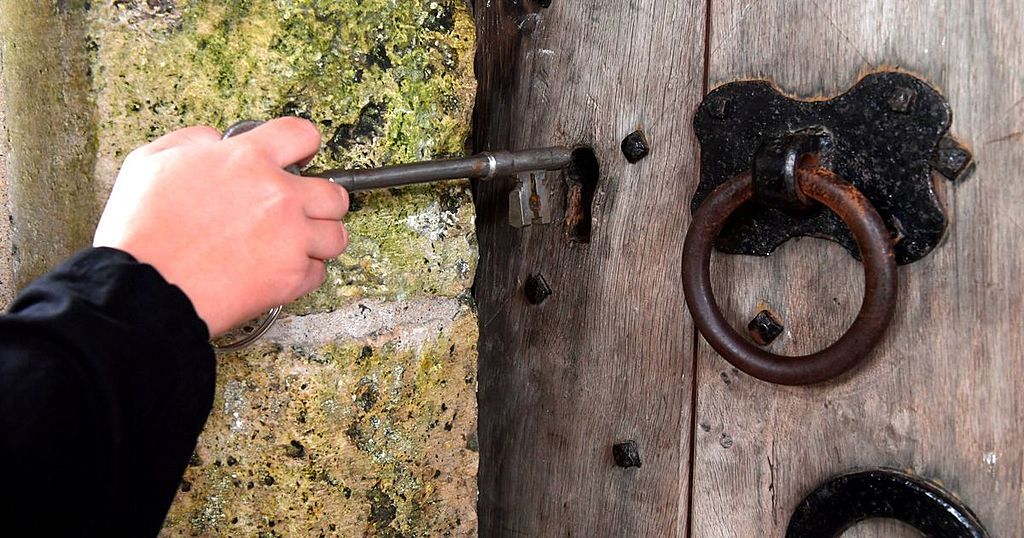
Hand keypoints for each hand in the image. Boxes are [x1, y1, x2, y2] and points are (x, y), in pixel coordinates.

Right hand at [93, 117, 348, 335]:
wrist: (143, 289)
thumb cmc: (141, 232)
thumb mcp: (149, 161)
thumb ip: (190, 141)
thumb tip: (213, 139)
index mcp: (247, 160)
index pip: (302, 134)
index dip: (303, 144)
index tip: (302, 156)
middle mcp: (278, 196)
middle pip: (334, 192)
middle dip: (321, 199)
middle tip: (302, 208)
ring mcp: (290, 238)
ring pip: (336, 235)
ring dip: (319, 238)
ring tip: (296, 243)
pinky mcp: (291, 278)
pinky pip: (318, 272)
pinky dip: (303, 273)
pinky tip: (279, 270)